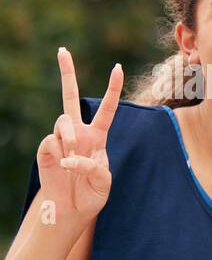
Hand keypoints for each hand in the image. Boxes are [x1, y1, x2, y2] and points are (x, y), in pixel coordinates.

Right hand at [35, 48, 121, 224]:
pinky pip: (52, 141)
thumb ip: (95, 168)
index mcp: (98, 136)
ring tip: (71, 162)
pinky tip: (62, 167)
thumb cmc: (91, 195)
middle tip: (62, 50)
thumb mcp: (103, 183)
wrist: (70, 209)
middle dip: (66, 73)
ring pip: (63, 121)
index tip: (117, 67)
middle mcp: (78, 132)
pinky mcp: (45, 148)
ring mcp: (60, 138)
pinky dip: (60, 155)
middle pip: (71, 97)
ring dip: (70, 140)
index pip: (106, 109)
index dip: (112, 89)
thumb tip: (72, 156)